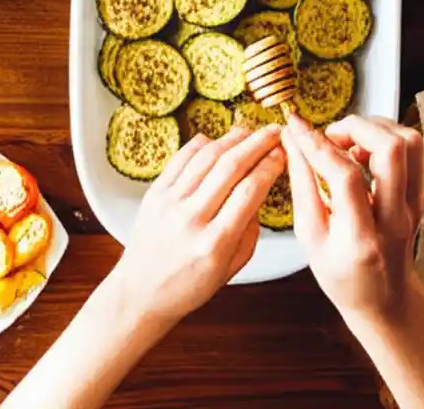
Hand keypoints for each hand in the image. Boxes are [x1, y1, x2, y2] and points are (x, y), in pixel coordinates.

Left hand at [109, 125, 284, 324]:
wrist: (140, 292)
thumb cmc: (190, 285)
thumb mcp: (232, 267)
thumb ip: (250, 229)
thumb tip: (260, 186)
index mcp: (214, 243)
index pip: (249, 191)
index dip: (270, 166)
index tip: (283, 154)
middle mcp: (191, 219)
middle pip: (230, 167)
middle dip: (257, 144)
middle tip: (274, 131)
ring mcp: (169, 203)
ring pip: (206, 157)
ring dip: (232, 139)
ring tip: (250, 131)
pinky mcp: (153, 193)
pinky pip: (181, 158)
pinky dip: (202, 144)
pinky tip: (218, 140)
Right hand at [280, 114, 423, 323]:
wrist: (385, 299)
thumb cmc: (343, 277)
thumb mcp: (310, 239)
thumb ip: (302, 186)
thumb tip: (293, 142)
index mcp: (361, 239)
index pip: (345, 177)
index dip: (317, 145)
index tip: (296, 127)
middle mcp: (396, 219)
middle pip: (392, 149)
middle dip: (355, 127)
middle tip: (330, 135)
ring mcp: (414, 205)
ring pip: (410, 142)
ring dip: (374, 129)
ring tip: (347, 142)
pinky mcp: (419, 195)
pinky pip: (412, 150)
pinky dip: (384, 138)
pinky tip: (362, 151)